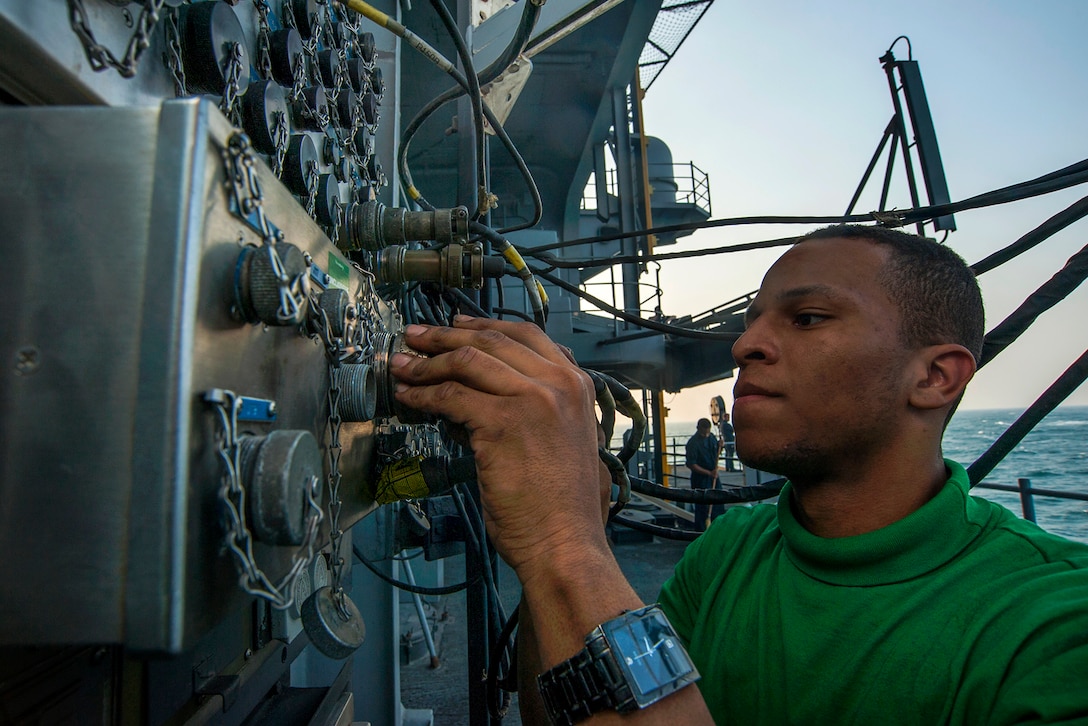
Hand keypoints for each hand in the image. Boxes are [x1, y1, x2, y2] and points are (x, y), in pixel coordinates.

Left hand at [390, 317, 605, 585]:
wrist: (566, 543)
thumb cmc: (563, 507)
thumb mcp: (569, 442)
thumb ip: (545, 411)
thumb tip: (492, 399)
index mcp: (576, 385)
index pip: (526, 335)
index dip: (484, 326)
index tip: (456, 325)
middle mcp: (559, 384)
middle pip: (492, 341)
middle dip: (445, 335)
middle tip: (414, 336)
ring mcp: (533, 400)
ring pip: (468, 362)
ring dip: (426, 362)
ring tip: (401, 365)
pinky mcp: (503, 423)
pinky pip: (452, 396)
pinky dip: (422, 394)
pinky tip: (407, 398)